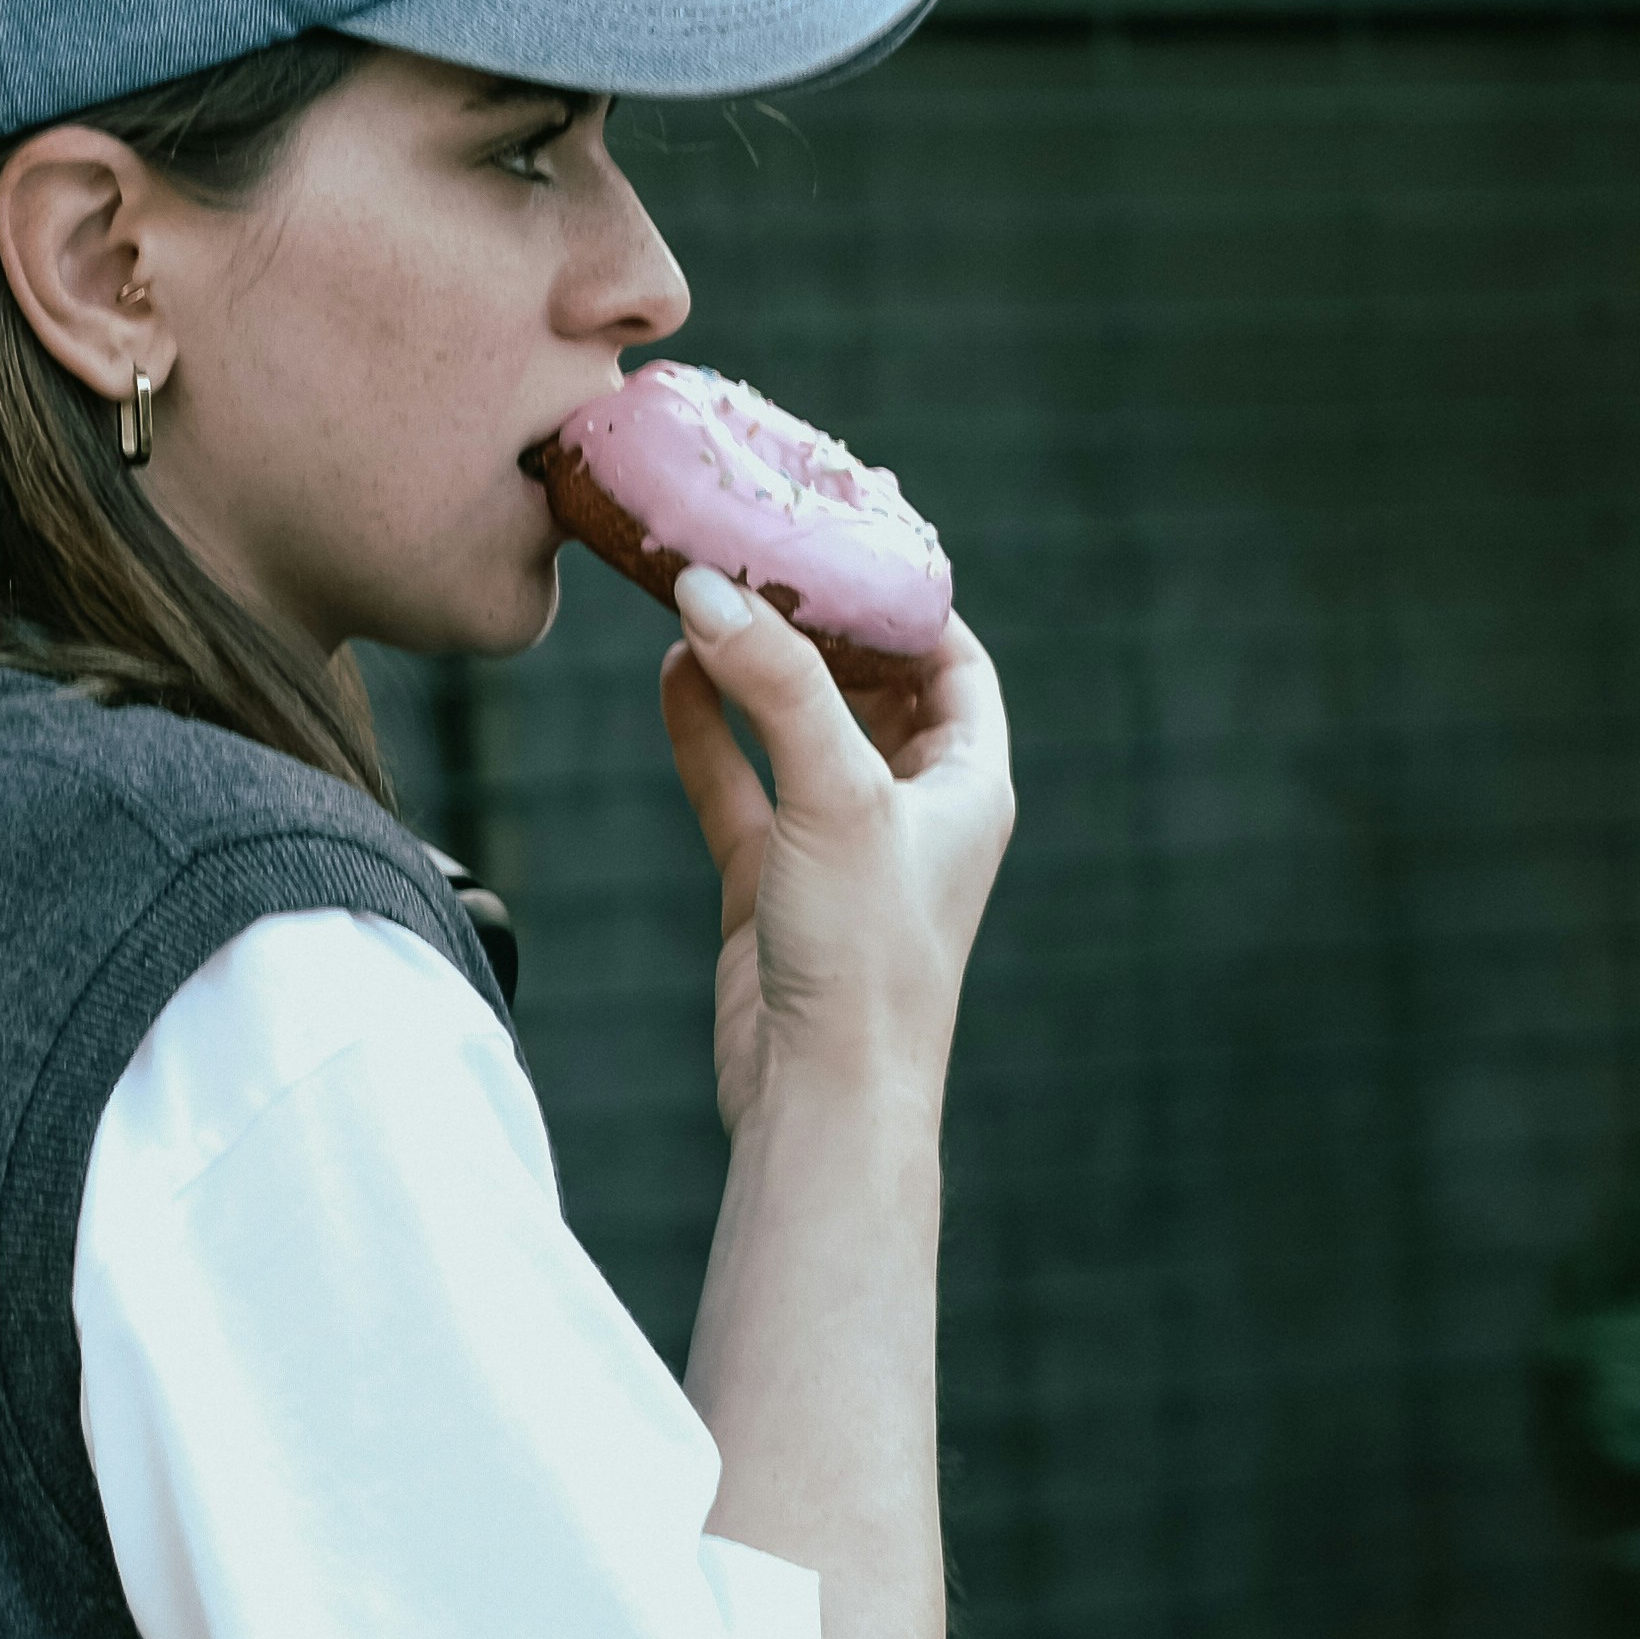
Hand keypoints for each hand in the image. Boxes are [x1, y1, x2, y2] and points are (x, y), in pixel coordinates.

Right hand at [656, 574, 1012, 1139]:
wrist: (820, 1096)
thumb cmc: (868, 959)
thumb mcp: (835, 796)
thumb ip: (776, 686)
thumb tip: (708, 588)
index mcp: (968, 783)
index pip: (954, 662)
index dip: (909, 602)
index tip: (847, 542)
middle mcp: (911, 810)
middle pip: (867, 686)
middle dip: (813, 626)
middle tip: (757, 556)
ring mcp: (838, 847)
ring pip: (793, 732)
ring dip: (752, 672)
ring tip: (700, 604)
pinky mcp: (774, 885)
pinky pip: (738, 786)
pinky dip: (706, 733)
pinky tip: (671, 678)